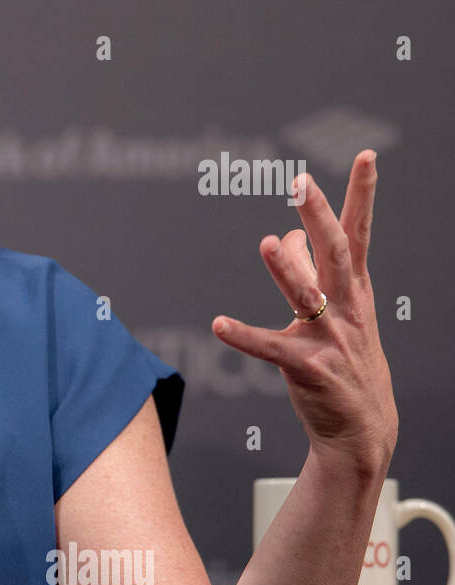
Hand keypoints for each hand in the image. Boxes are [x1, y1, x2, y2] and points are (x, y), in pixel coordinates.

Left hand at [211, 150, 397, 475]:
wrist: (361, 427)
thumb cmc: (346, 362)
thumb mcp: (337, 312)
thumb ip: (310, 272)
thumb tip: (287, 236)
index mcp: (355, 289)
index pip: (358, 233)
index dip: (361, 195)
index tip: (365, 157)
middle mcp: (348, 308)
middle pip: (335, 253)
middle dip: (319, 215)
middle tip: (301, 182)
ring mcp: (331, 339)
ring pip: (308, 297)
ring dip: (288, 271)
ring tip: (267, 244)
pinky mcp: (310, 369)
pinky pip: (271, 349)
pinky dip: (245, 336)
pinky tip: (219, 324)